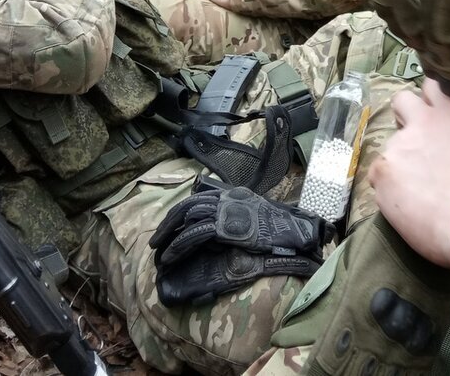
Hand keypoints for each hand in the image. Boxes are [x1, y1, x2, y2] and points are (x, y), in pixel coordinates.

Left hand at [148, 185, 331, 305]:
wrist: (292, 232)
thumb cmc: (277, 229)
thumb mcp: (253, 215)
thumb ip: (235, 215)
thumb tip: (216, 225)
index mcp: (232, 194)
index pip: (199, 198)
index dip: (181, 213)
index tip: (171, 226)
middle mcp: (226, 197)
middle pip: (188, 205)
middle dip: (170, 222)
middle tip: (157, 240)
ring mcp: (225, 209)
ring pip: (187, 217)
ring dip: (169, 234)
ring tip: (159, 250)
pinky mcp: (224, 225)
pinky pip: (195, 234)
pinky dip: (180, 245)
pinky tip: (171, 255)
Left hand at [370, 79, 449, 267]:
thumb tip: (446, 151)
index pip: (432, 87)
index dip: (426, 101)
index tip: (428, 116)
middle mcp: (422, 121)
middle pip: (401, 102)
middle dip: (403, 118)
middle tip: (413, 147)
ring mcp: (398, 143)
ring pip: (390, 150)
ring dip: (398, 165)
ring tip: (416, 193)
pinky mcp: (381, 169)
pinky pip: (378, 178)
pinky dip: (388, 190)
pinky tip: (407, 205)